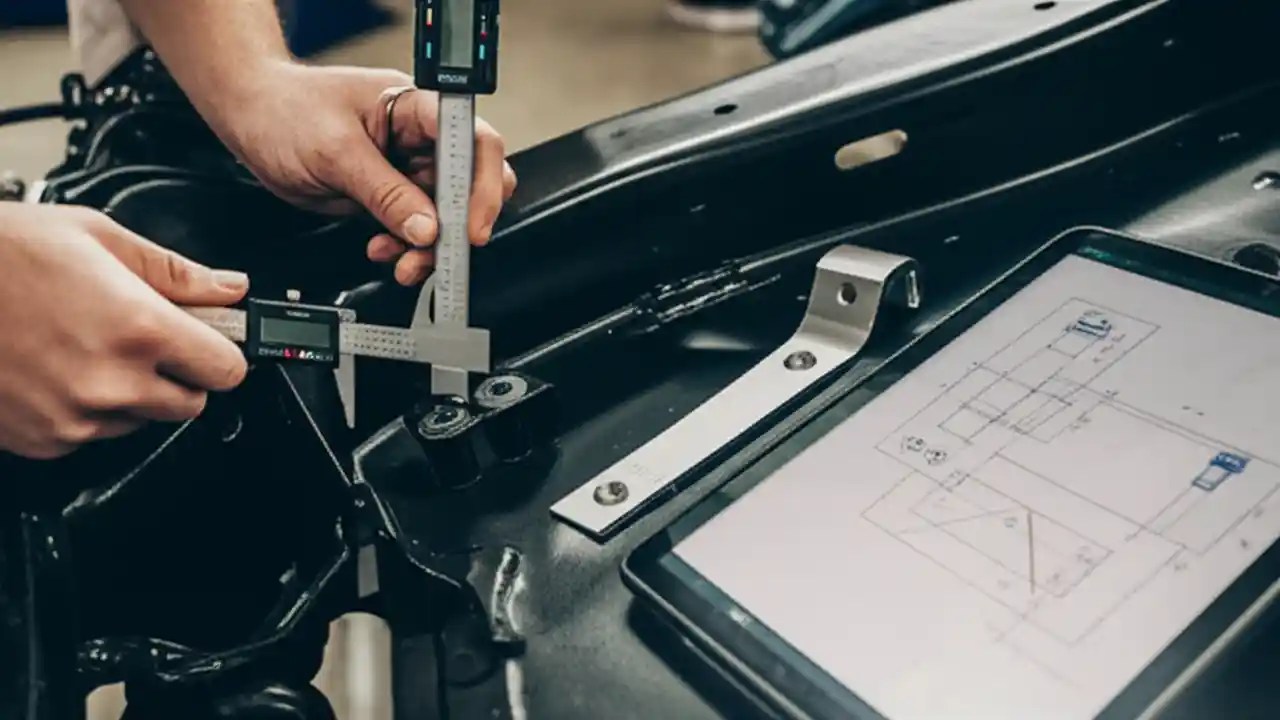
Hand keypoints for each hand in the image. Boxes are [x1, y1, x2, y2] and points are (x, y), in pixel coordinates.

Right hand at [0, 203, 248, 459]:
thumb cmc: (1, 254)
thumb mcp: (97, 238)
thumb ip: (176, 272)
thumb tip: (228, 287)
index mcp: (139, 330)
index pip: (229, 369)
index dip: (222, 351)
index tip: (210, 339)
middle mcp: (112, 382)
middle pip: (192, 402)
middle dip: (179, 373)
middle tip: (142, 338)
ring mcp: (76, 418)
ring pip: (143, 420)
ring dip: (131, 392)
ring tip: (86, 345)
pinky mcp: (44, 440)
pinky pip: (93, 434)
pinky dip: (87, 409)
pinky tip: (57, 368)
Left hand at [211, 62, 516, 285]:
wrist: (249, 117)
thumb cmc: (285, 110)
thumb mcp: (335, 153)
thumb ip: (385, 193)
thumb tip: (427, 228)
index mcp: (416, 107)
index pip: (473, 141)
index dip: (482, 185)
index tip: (470, 227)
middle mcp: (418, 137)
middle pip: (468, 183)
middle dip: (459, 223)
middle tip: (444, 252)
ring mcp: (405, 167)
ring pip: (442, 214)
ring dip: (428, 245)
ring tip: (404, 263)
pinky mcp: (388, 194)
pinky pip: (413, 227)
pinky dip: (405, 247)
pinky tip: (383, 250)